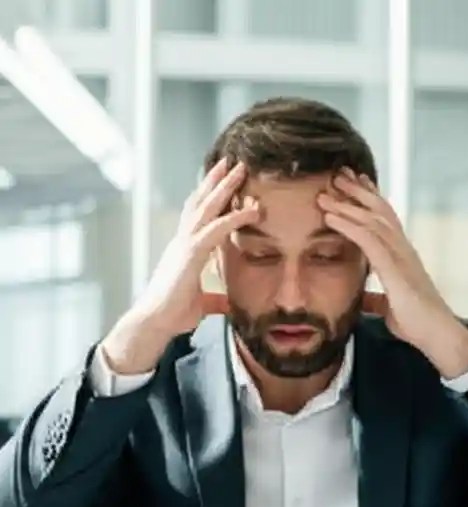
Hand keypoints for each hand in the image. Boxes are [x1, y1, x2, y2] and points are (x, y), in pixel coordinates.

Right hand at [102, 159, 258, 373]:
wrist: (155, 322)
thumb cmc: (173, 313)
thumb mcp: (202, 303)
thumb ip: (216, 298)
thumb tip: (228, 302)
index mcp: (185, 249)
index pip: (198, 215)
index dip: (209, 197)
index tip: (222, 181)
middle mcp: (182, 241)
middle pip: (200, 203)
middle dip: (215, 181)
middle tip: (230, 162)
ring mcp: (184, 245)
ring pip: (206, 208)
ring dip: (223, 187)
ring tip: (238, 169)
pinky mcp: (190, 255)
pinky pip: (216, 230)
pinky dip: (234, 218)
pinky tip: (251, 210)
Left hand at [317, 169, 467, 377]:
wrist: (437, 334)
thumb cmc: (418, 322)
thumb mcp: (390, 307)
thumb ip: (376, 299)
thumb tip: (363, 299)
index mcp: (403, 255)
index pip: (385, 219)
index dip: (369, 199)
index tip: (352, 184)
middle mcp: (403, 249)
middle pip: (379, 210)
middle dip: (358, 190)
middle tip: (339, 173)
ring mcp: (401, 256)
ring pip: (372, 220)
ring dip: (347, 203)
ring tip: (326, 191)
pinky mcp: (395, 268)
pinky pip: (368, 240)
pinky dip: (348, 225)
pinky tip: (330, 217)